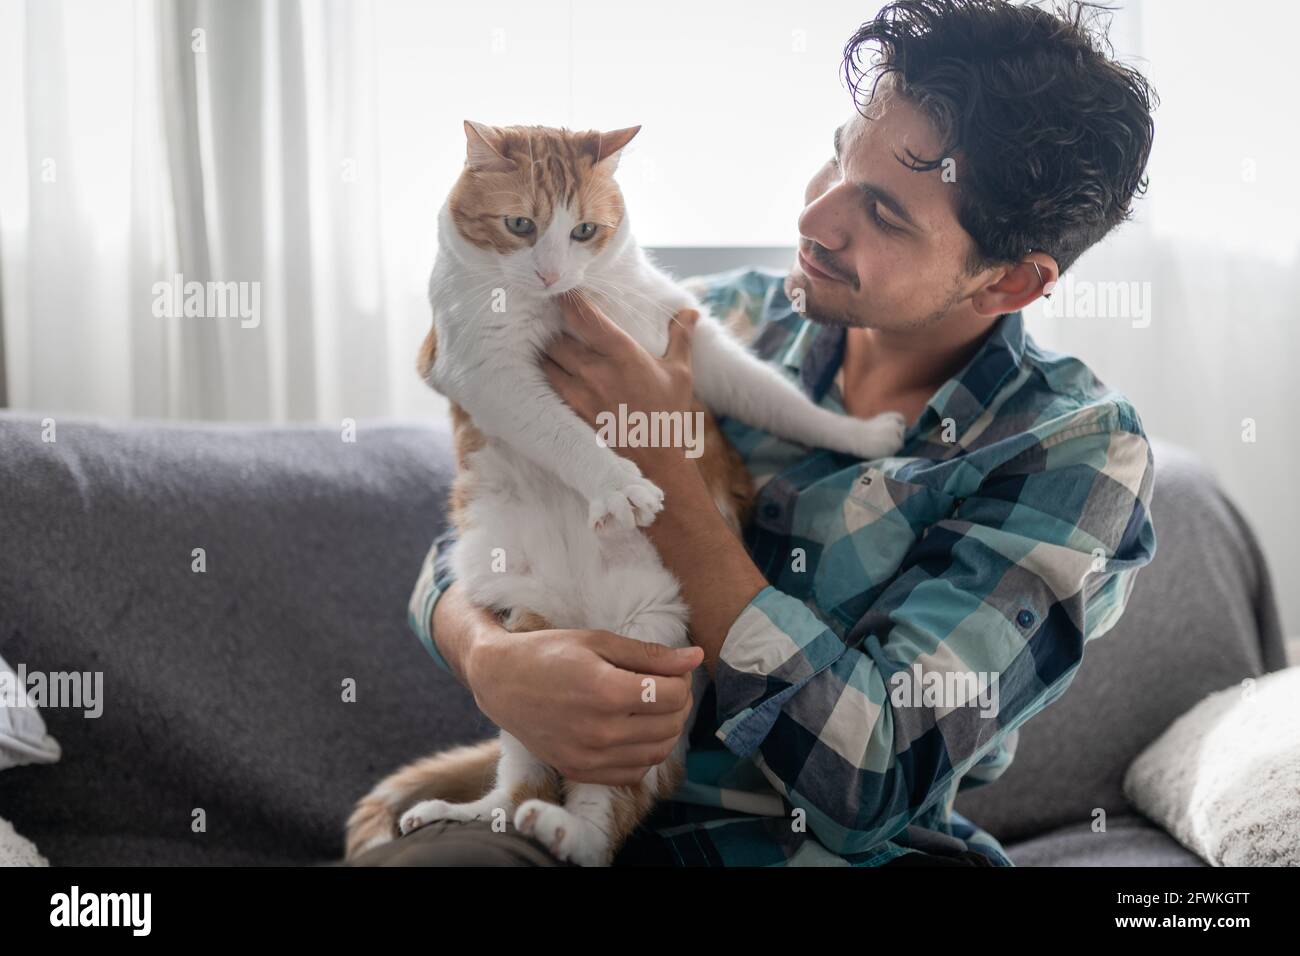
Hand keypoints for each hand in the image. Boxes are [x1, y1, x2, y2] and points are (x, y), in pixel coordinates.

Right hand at [468, 624, 702, 784]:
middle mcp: (599, 730)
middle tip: (667, 686)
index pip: (673, 695)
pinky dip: (644, 754)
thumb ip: (651, 654)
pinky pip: (633, 773)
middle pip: (670, 725)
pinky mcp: (579, 770)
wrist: (500, 682)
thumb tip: (695, 657)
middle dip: (679, 703)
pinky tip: (635, 732)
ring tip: (654, 708)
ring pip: (657, 753)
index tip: (673, 670)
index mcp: (606, 691)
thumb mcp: (599, 641)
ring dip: (667, 730)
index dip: (682, 680)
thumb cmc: (549, 654)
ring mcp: (588, 756)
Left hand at [542, 291, 700, 485]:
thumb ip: (680, 337)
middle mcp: (596, 370)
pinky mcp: (571, 412)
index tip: (560, 290)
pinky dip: (547, 376)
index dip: (567, 299)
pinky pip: (548, 386)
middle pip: (557, 338)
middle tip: (553, 324)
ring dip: (547, 354)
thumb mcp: (679, 372)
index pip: (583, 316)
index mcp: (622, 353)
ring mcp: (580, 393)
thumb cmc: (668, 413)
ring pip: (547, 362)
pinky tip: (551, 373)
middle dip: (554, 330)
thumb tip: (691, 312)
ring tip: (551, 348)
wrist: (657, 461)